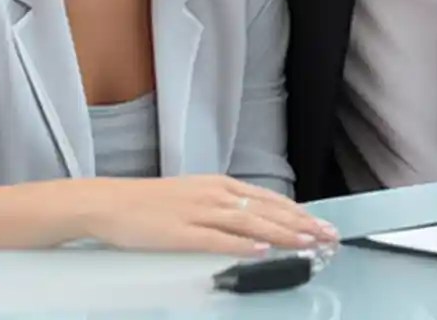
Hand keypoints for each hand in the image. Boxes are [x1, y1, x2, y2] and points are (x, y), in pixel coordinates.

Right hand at [74, 175, 338, 256]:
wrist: (109, 202)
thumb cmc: (150, 203)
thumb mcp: (195, 194)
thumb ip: (225, 206)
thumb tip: (256, 221)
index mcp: (220, 185)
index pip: (269, 200)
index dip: (298, 213)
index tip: (320, 224)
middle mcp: (215, 195)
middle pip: (267, 210)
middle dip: (301, 224)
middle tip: (327, 235)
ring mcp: (199, 213)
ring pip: (250, 223)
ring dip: (282, 234)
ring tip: (307, 243)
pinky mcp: (181, 232)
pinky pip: (217, 239)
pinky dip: (242, 245)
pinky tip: (262, 250)